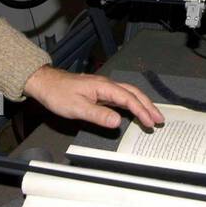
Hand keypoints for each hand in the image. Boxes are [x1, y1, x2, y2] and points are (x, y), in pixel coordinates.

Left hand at [23, 64, 164, 130]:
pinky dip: (132, 104)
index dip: (141, 111)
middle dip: (148, 106)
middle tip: (160, 120)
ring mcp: (103, 88)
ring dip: (142, 104)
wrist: (46, 83)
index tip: (150, 122)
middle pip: (133, 94)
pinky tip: (134, 111)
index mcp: (104, 87)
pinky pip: (121, 97)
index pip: (128, 99)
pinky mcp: (99, 92)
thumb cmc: (58, 94)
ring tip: (152, 116)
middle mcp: (106, 85)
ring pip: (129, 94)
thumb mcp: (77, 108)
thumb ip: (98, 115)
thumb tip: (118, 122)